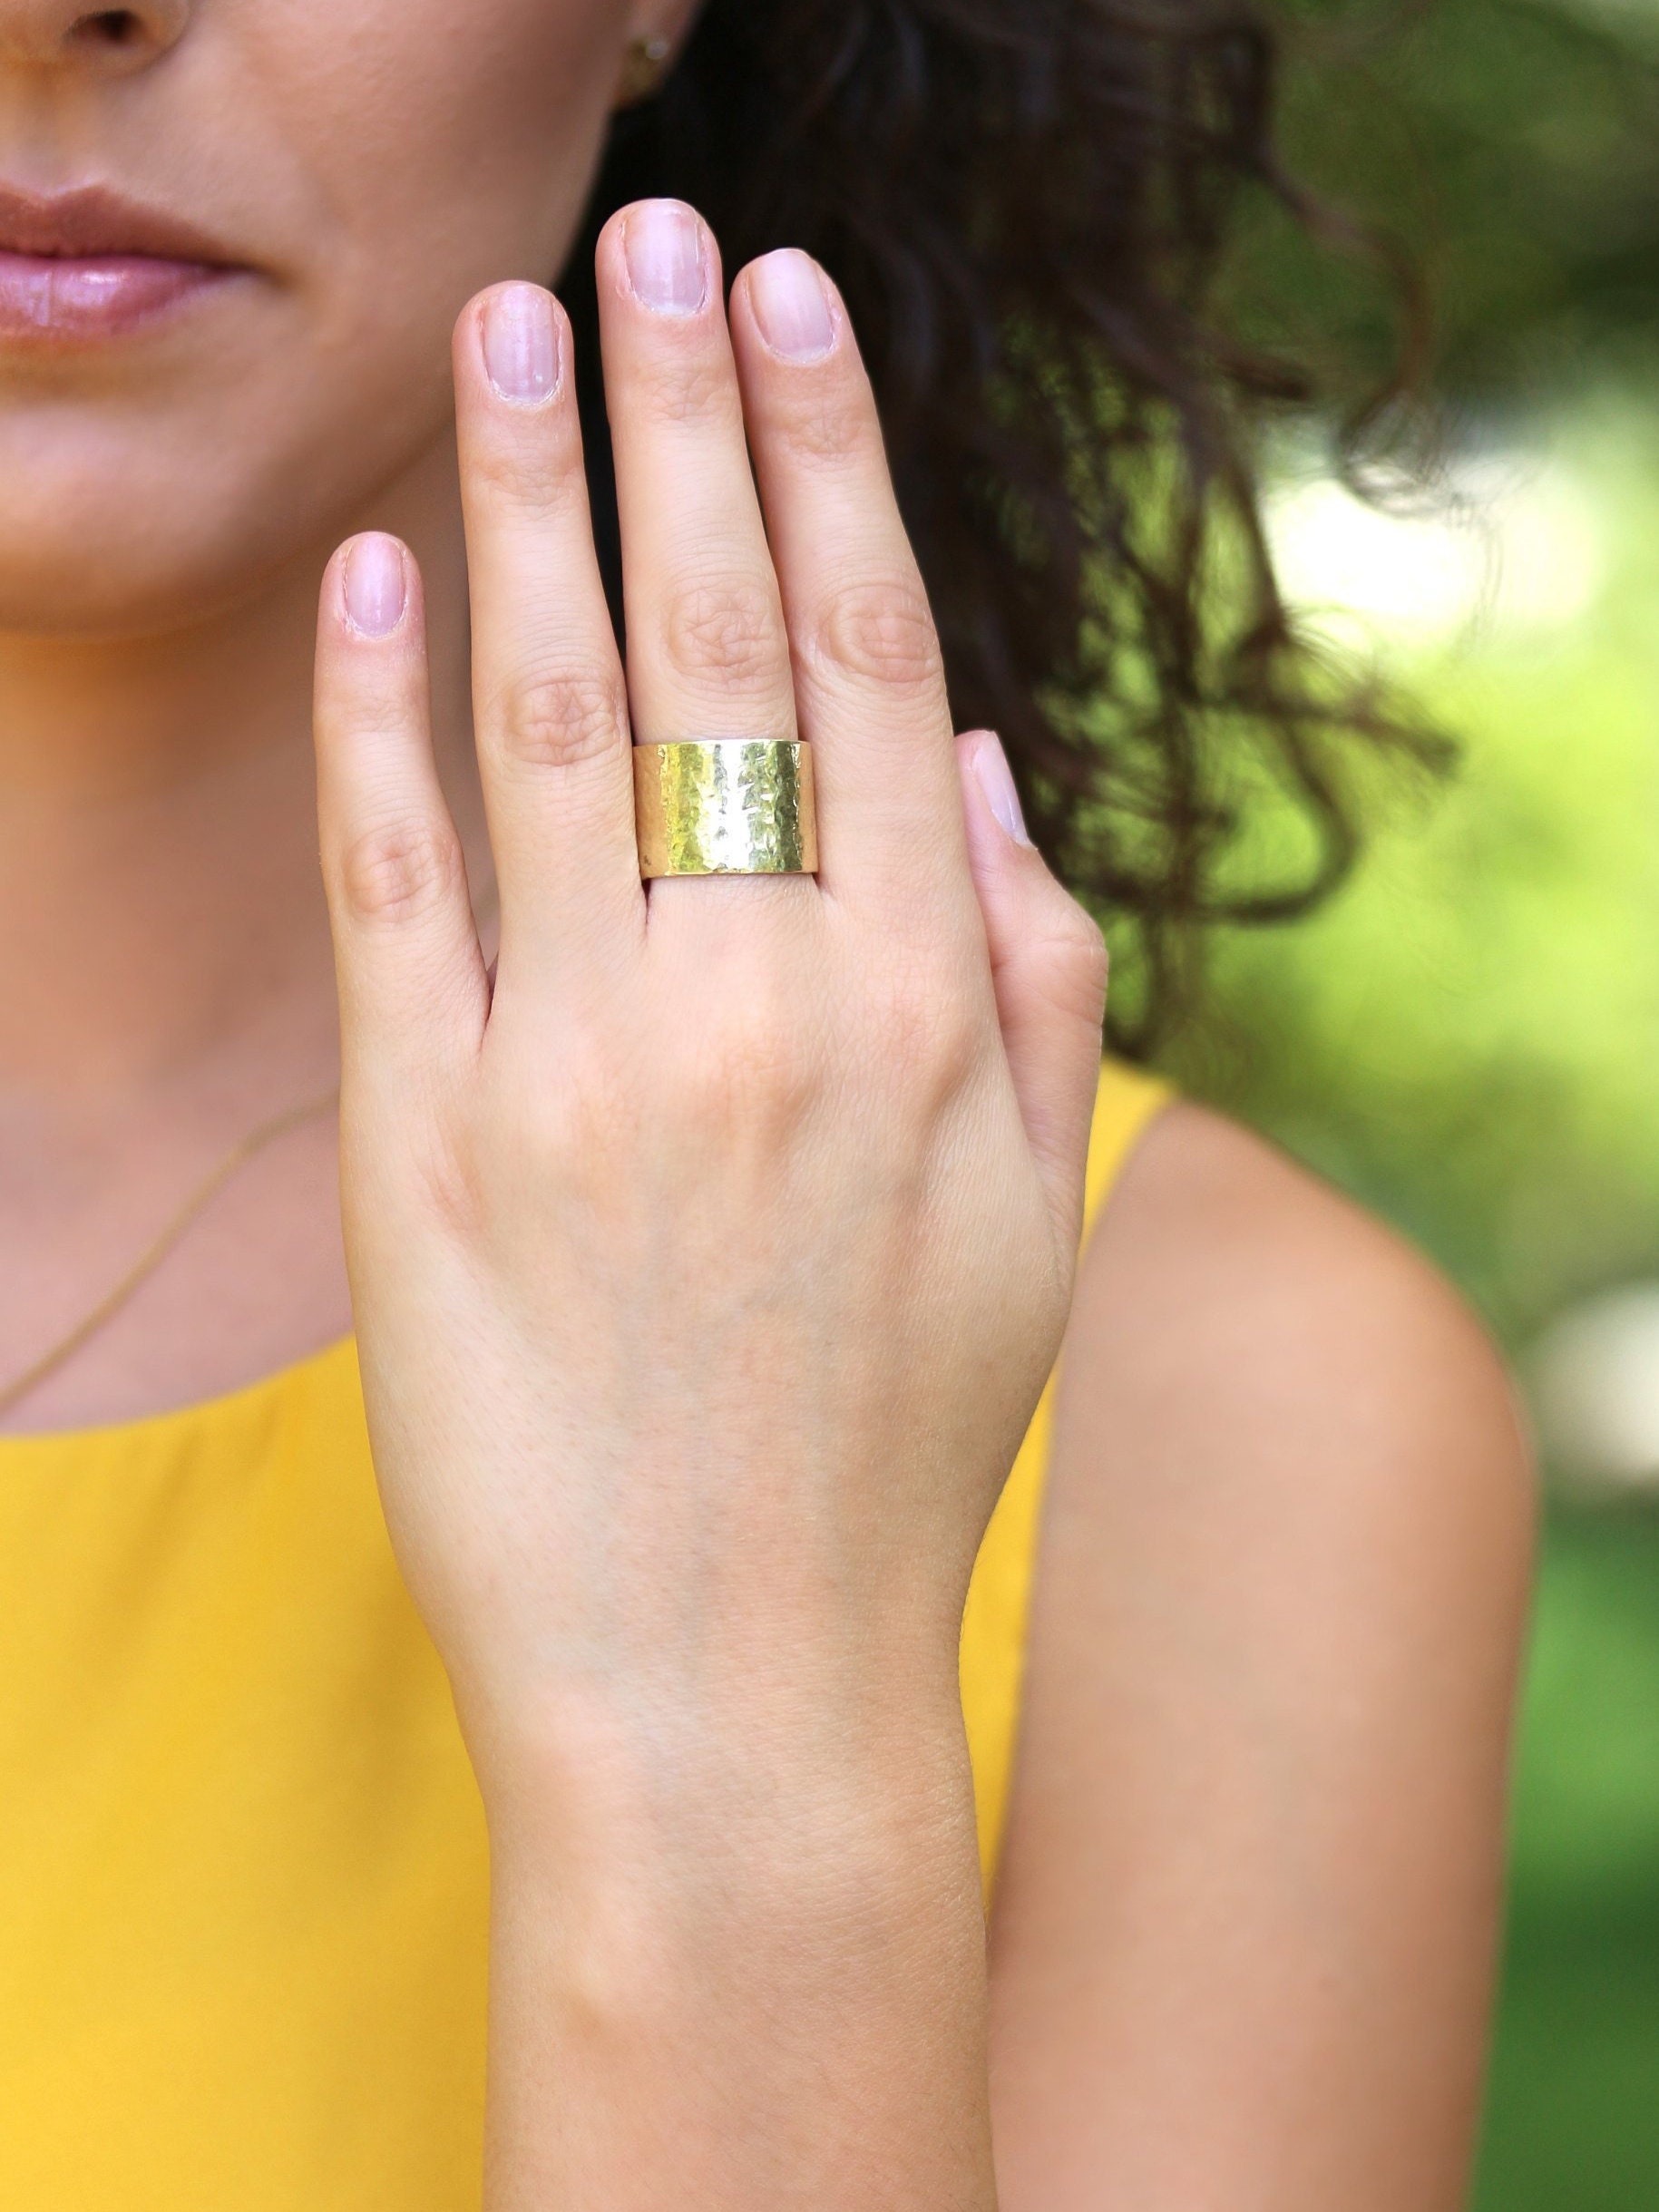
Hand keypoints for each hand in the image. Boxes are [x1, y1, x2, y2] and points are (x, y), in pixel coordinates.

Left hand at [313, 198, 1105, 2208]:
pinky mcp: (426, 1148)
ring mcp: (580, 1067)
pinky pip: (398, 888)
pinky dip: (378, 721)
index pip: (876, 667)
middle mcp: (760, 1003)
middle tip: (662, 242)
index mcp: (922, 1006)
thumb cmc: (898, 1455)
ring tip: (518, 332)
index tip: (793, 313)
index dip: (831, 467)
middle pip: (719, 646)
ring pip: (549, 719)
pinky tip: (376, 577)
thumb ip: (1032, 969)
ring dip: (531, 503)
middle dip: (688, 416)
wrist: (728, 1692)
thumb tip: (987, 752)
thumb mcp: (1038, 1219)